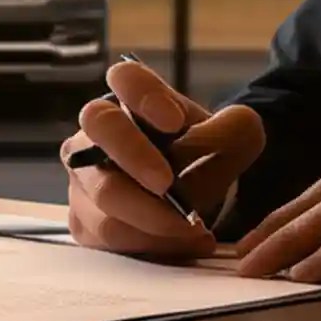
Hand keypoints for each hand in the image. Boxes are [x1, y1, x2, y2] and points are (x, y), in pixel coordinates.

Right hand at [61, 61, 264, 256]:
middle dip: (133, 156)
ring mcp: (85, 176)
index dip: (143, 95)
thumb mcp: (235, 138)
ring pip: (104, 193)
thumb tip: (201, 142)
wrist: (193, 203)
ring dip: (150, 214)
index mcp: (133, 98)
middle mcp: (98, 131)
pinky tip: (179, 242)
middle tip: (166, 184)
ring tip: (191, 227)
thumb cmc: (204, 160)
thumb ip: (232, 130)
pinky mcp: (84, 220)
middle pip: (99, 127)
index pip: (125, 76)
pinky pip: (108, 234)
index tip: (174, 122)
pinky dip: (149, 243)